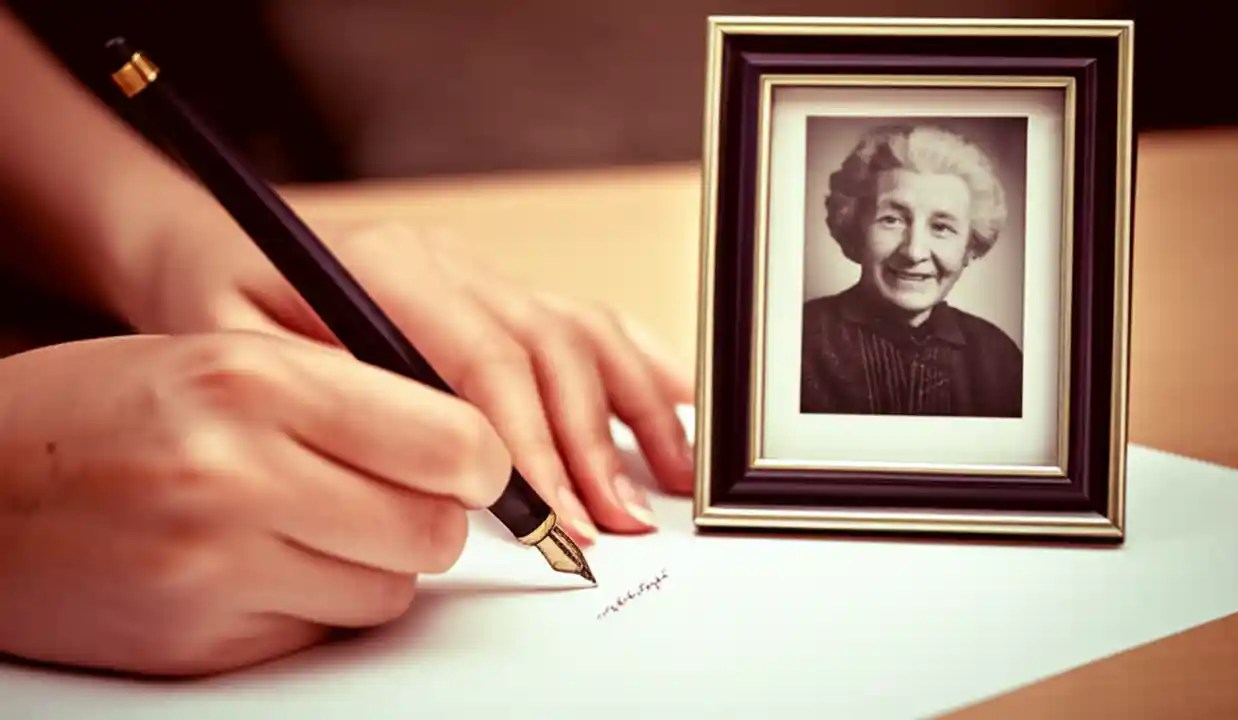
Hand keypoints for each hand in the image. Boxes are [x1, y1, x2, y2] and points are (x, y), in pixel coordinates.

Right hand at [0, 331, 508, 675]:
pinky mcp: (200, 642)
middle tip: (392, 495)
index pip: (451, 441)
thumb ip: (352, 393)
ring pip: (390, 591)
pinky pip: (324, 631)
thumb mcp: (228, 359)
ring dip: (374, 565)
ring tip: (307, 525)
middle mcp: (237, 477)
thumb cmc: (105, 409)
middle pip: (434, 531)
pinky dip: (316, 602)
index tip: (474, 461)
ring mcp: (215, 571)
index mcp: (254, 383)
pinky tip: (257, 565)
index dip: (481, 458)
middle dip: (430, 518)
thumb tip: (472, 447)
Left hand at [130, 219, 694, 544]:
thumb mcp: (232, 349)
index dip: (528, 441)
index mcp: (389, 266)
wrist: (212, 244)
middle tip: (610, 524)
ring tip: (662, 486)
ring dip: (631, 413)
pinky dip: (638, 368)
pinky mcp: (500, 295)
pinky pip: (587, 321)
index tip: (550, 514)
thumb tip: (423, 470)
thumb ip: (329, 398)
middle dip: (588, 446)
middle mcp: (450, 263)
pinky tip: (675, 409)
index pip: (484, 357)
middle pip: (549, 348)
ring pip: (583, 332)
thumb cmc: (217, 300)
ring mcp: (482, 275)